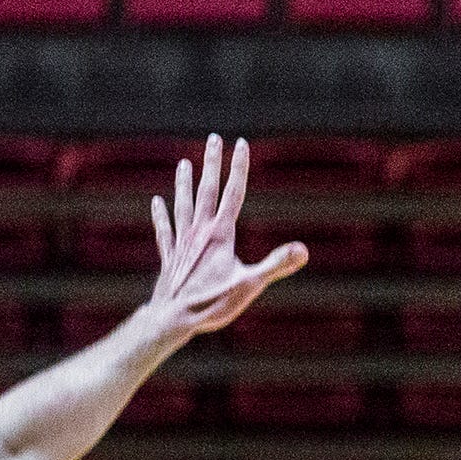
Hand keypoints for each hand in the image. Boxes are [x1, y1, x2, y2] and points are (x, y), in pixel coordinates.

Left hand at [145, 136, 306, 341]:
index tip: (241, 143)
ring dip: (184, 183)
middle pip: (207, 190)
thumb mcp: (250, 285)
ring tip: (184, 163)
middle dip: (212, 164)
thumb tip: (303, 250)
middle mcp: (199, 233)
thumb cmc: (211, 304)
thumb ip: (276, 264)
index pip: (233, 193)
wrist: (171, 320)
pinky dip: (161, 215)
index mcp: (221, 234)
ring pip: (183, 205)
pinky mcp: (170, 258)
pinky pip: (165, 231)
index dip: (239, 167)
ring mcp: (182, 244)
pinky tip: (156, 202)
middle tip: (213, 139)